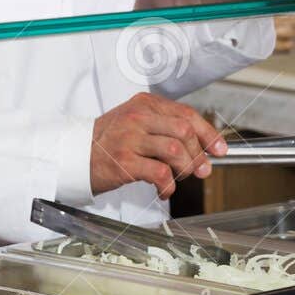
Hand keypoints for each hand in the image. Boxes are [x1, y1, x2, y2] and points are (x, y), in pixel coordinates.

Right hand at [90, 93, 227, 198]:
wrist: (76, 156)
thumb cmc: (109, 142)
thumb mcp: (136, 124)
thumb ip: (166, 128)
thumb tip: (204, 146)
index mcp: (144, 105)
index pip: (186, 115)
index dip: (208, 134)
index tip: (219, 150)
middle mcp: (137, 117)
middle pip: (184, 131)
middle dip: (198, 154)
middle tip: (199, 170)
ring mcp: (129, 138)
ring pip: (175, 150)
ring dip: (184, 169)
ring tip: (178, 178)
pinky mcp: (124, 161)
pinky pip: (160, 173)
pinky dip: (168, 186)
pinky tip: (164, 190)